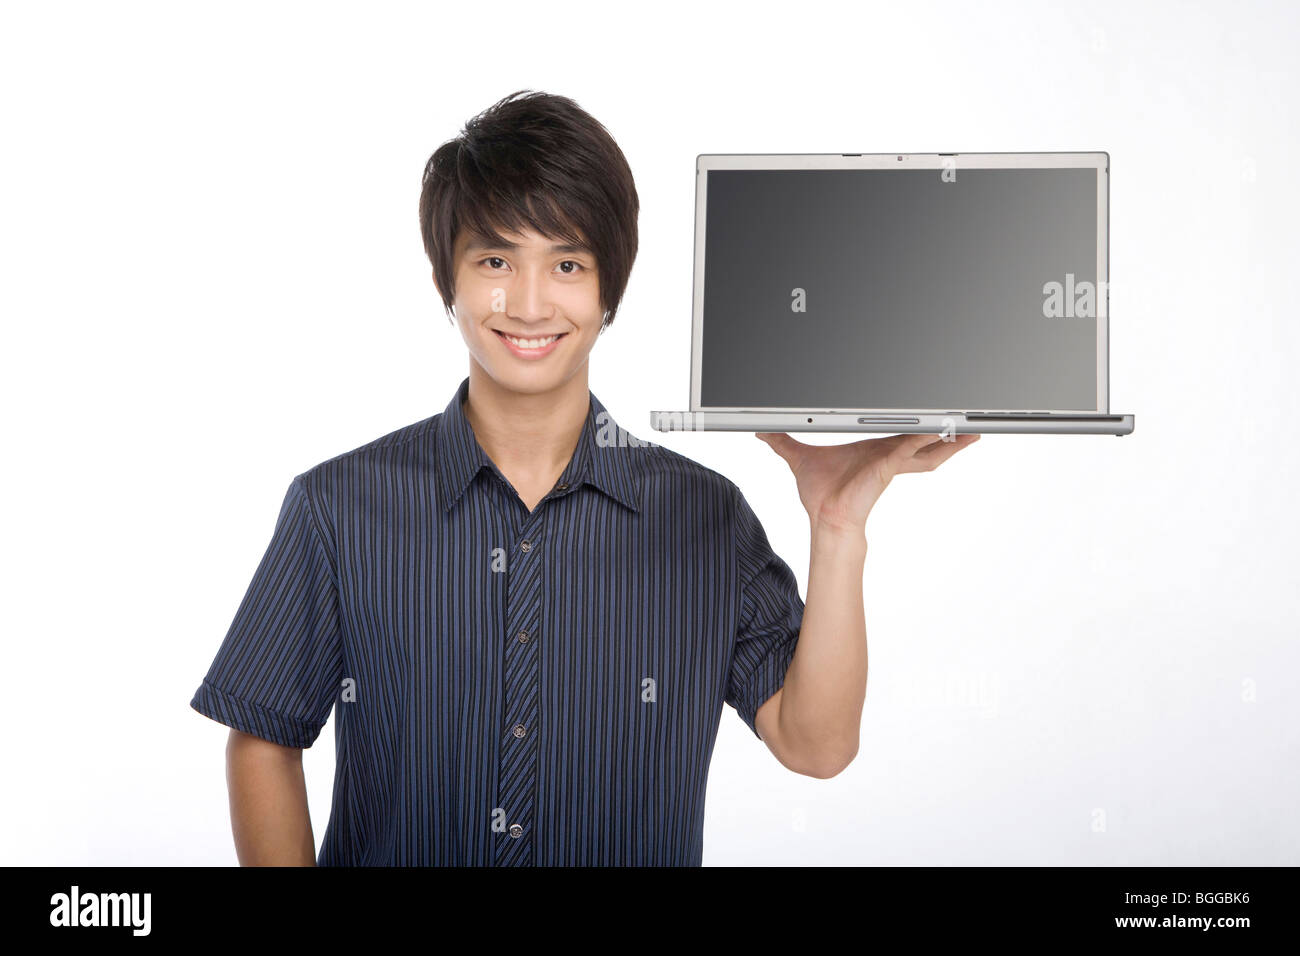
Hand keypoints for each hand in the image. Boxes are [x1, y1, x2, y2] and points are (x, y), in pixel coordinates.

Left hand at [756, 431, 981, 533]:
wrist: (825, 518)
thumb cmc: (820, 494)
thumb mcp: (799, 458)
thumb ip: (783, 442)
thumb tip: (763, 432)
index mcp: (877, 451)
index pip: (905, 435)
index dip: (921, 425)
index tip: (934, 414)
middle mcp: (889, 456)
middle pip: (927, 442)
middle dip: (948, 433)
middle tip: (967, 422)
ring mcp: (892, 461)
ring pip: (928, 447)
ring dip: (949, 438)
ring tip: (971, 429)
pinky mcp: (888, 466)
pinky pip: (912, 447)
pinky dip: (927, 437)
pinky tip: (941, 429)